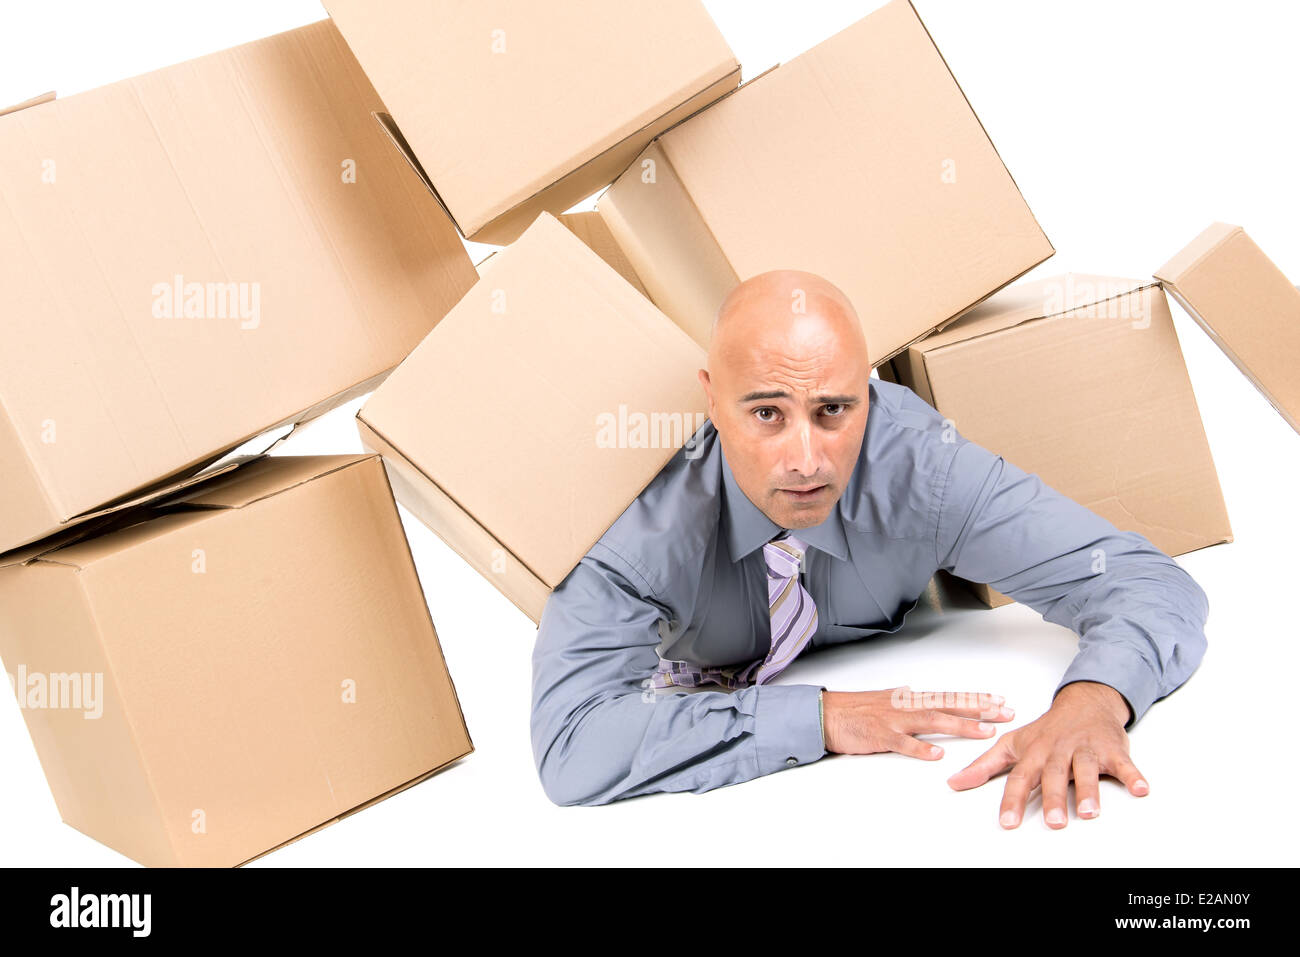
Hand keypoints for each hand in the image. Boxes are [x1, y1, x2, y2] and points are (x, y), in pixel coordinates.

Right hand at [822, 685, 1014, 757]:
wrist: (827, 713)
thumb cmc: (856, 710)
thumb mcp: (887, 700)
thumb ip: (906, 701)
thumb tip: (920, 695)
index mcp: (910, 699)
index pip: (950, 696)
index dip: (976, 699)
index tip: (1000, 701)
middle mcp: (907, 705)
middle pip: (949, 705)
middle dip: (980, 709)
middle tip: (1006, 713)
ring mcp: (894, 720)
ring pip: (932, 720)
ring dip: (960, 725)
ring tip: (984, 732)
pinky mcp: (880, 736)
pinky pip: (903, 743)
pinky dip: (920, 748)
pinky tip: (937, 754)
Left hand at [945, 680, 1147, 828]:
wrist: (1083, 702)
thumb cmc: (1046, 730)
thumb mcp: (1012, 744)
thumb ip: (984, 766)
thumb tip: (954, 783)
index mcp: (1034, 752)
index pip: (1020, 778)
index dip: (1013, 800)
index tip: (1007, 823)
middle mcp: (1058, 750)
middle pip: (1055, 776)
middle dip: (1054, 799)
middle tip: (1054, 823)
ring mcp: (1086, 749)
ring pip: (1087, 770)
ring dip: (1090, 791)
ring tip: (1090, 812)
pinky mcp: (1112, 750)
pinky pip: (1125, 764)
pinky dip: (1134, 776)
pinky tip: (1141, 789)